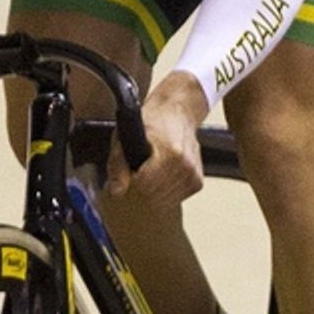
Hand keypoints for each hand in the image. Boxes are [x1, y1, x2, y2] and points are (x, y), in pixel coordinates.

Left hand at [105, 72, 207, 206]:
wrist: (177, 112)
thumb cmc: (151, 122)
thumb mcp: (125, 137)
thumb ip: (118, 167)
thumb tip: (116, 192)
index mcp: (169, 152)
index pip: (144, 185)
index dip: (132, 180)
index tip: (131, 169)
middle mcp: (185, 164)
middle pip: (153, 195)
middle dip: (141, 187)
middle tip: (140, 169)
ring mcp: (193, 174)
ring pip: (164, 201)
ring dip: (153, 191)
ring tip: (152, 171)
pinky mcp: (197, 182)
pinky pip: (175, 199)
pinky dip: (165, 192)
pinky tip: (163, 176)